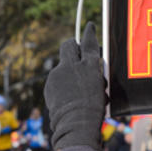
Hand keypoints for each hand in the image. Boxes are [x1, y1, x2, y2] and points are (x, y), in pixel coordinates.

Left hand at [45, 23, 106, 150]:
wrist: (75, 124)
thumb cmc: (94, 109)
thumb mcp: (102, 88)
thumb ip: (95, 73)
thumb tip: (93, 67)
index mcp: (90, 66)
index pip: (89, 43)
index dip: (89, 33)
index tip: (89, 26)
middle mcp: (72, 66)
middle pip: (69, 46)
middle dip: (72, 45)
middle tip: (76, 48)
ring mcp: (58, 74)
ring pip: (63, 66)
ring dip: (68, 72)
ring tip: (77, 89)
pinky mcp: (49, 84)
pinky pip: (57, 80)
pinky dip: (62, 85)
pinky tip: (68, 97)